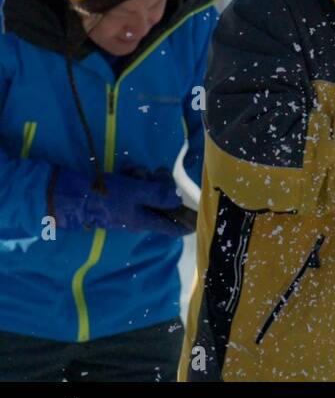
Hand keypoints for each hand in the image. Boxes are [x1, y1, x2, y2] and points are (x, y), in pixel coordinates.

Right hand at [50, 168, 188, 237]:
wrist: (71, 194)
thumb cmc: (105, 196)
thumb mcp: (135, 193)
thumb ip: (159, 195)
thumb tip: (178, 199)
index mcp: (145, 221)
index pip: (172, 229)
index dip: (187, 224)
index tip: (199, 218)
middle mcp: (138, 217)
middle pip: (162, 202)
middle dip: (161, 185)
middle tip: (157, 172)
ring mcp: (128, 207)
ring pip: (147, 191)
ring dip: (143, 177)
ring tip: (133, 170)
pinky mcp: (118, 197)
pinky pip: (132, 187)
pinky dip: (131, 176)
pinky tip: (125, 169)